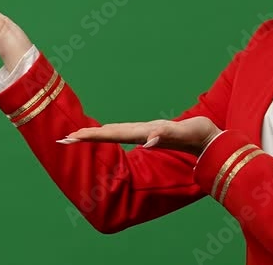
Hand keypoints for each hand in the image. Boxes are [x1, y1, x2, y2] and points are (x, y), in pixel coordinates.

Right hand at [58, 116, 222, 156]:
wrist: (208, 132)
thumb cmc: (194, 133)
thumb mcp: (180, 134)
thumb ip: (164, 134)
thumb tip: (146, 141)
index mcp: (144, 131)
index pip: (114, 133)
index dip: (93, 135)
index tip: (74, 136)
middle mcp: (142, 131)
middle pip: (110, 132)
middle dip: (87, 136)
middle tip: (64, 139)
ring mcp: (145, 132)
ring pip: (114, 132)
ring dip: (94, 135)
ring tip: (74, 137)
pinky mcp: (149, 135)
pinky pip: (124, 135)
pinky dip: (108, 135)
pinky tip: (97, 135)